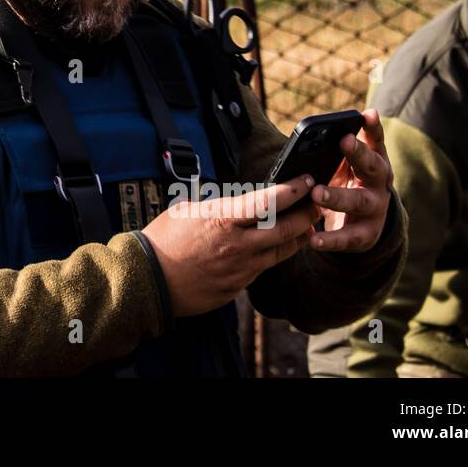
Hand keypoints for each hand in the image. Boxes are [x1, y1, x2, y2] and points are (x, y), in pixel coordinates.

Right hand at [141, 174, 318, 316]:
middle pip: (286, 228)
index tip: (305, 180)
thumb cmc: (163, 240)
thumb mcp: (188, 210)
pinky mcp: (238, 286)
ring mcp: (240, 268)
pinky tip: (279, 247)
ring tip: (307, 226)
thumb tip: (235, 202)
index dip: (292, 190)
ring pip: (282, 251)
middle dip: (307, 214)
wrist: (149, 280)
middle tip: (318, 203)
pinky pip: (263, 268)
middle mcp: (236, 244)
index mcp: (221, 219)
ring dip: (298, 237)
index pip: (268, 202)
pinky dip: (274, 255)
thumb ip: (217, 206)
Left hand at [307, 108, 392, 252]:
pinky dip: (331, 240)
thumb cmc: (349, 182)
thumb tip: (325, 126)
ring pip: (359, 201)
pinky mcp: (366, 235)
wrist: (365, 223)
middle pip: (373, 166)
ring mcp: (375, 209)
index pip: (376, 141)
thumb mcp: (348, 163)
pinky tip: (314, 239)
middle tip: (343, 141)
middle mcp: (379, 183)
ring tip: (317, 194)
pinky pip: (349, 238)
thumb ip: (341, 146)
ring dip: (338, 196)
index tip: (365, 115)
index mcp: (374, 162)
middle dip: (359, 154)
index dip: (373, 129)